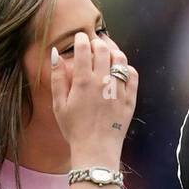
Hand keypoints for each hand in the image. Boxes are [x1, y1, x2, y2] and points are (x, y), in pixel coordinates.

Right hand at [50, 32, 137, 165]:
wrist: (96, 150)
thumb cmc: (74, 129)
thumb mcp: (59, 104)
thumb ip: (57, 78)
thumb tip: (55, 54)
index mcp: (83, 81)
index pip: (84, 49)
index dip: (81, 39)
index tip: (80, 38)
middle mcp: (103, 82)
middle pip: (103, 50)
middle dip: (98, 42)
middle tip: (94, 44)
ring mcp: (118, 90)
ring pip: (121, 60)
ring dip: (114, 51)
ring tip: (108, 53)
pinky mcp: (130, 99)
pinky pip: (133, 76)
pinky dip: (128, 68)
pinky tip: (121, 70)